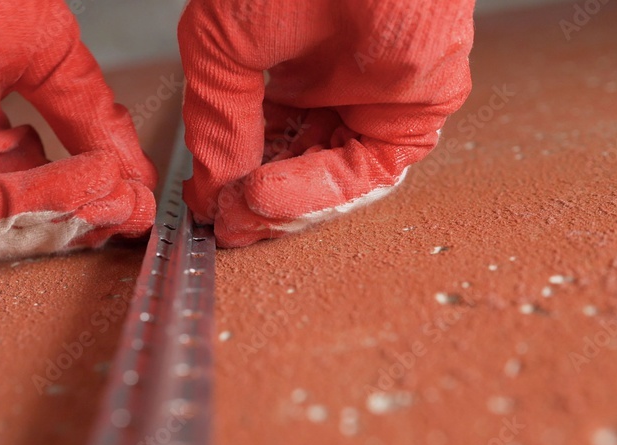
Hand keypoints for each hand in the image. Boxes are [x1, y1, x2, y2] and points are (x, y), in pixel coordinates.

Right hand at [178, 0, 473, 246]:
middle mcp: (335, 87)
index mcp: (293, 65)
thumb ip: (217, 124)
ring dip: (280, 206)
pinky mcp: (412, 117)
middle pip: (294, 165)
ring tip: (239, 215)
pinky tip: (267, 198)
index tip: (204, 203)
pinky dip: (315, 195)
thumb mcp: (222, 50)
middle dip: (253, 200)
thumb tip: (209, 186)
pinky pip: (364, 173)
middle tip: (222, 222)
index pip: (262, 138)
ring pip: (328, 179)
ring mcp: (374, 104)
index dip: (230, 174)